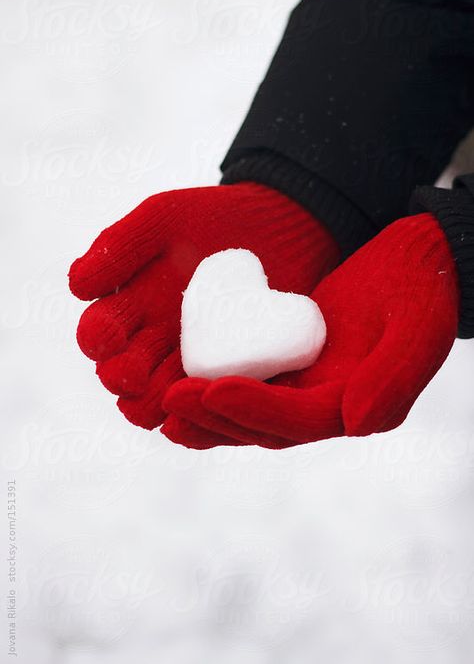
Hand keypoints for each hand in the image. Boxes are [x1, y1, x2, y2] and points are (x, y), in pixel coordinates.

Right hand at [69, 182, 338, 431]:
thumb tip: (77, 286)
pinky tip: (206, 404)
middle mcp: (151, 342)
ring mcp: (190, 362)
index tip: (107, 339)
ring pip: (159, 400)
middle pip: (123, 375)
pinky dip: (200, 413)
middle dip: (122, 379)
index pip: (99, 334)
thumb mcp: (163, 219)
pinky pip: (208, 403)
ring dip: (154, 405)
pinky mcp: (229, 375)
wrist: (276, 227)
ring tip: (167, 398)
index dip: (97, 341)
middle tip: (133, 377)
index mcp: (128, 307)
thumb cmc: (212, 219)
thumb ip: (120, 245)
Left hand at [162, 214, 458, 447]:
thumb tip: (353, 423)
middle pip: (264, 425)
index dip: (256, 409)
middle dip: (216, 417)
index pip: (300, 419)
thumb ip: (393, 377)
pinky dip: (216, 385)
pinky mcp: (292, 364)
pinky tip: (182, 375)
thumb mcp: (418, 327)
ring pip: (249, 411)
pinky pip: (249, 381)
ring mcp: (308, 387)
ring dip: (207, 412)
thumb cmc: (424, 290)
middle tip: (170, 398)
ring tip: (164, 401)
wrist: (419, 263)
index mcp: (360, 406)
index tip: (213, 389)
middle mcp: (329, 407)